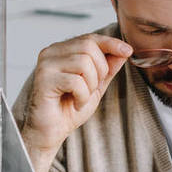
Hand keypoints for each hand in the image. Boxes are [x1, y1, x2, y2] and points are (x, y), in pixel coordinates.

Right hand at [22, 33, 132, 156]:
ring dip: (90, 85)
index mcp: (62, 51)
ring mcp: (46, 65)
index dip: (110, 43)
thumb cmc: (68, 109)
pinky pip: (75, 81)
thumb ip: (108, 68)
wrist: (51, 132)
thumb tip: (124, 51)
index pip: (89, 38)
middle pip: (88, 47)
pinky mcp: (44, 79)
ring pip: (83, 62)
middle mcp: (51, 53)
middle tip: (92, 89)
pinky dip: (82, 96)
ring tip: (81, 97)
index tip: (127, 50)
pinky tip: (75, 104)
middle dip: (100, 70)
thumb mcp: (96, 86)